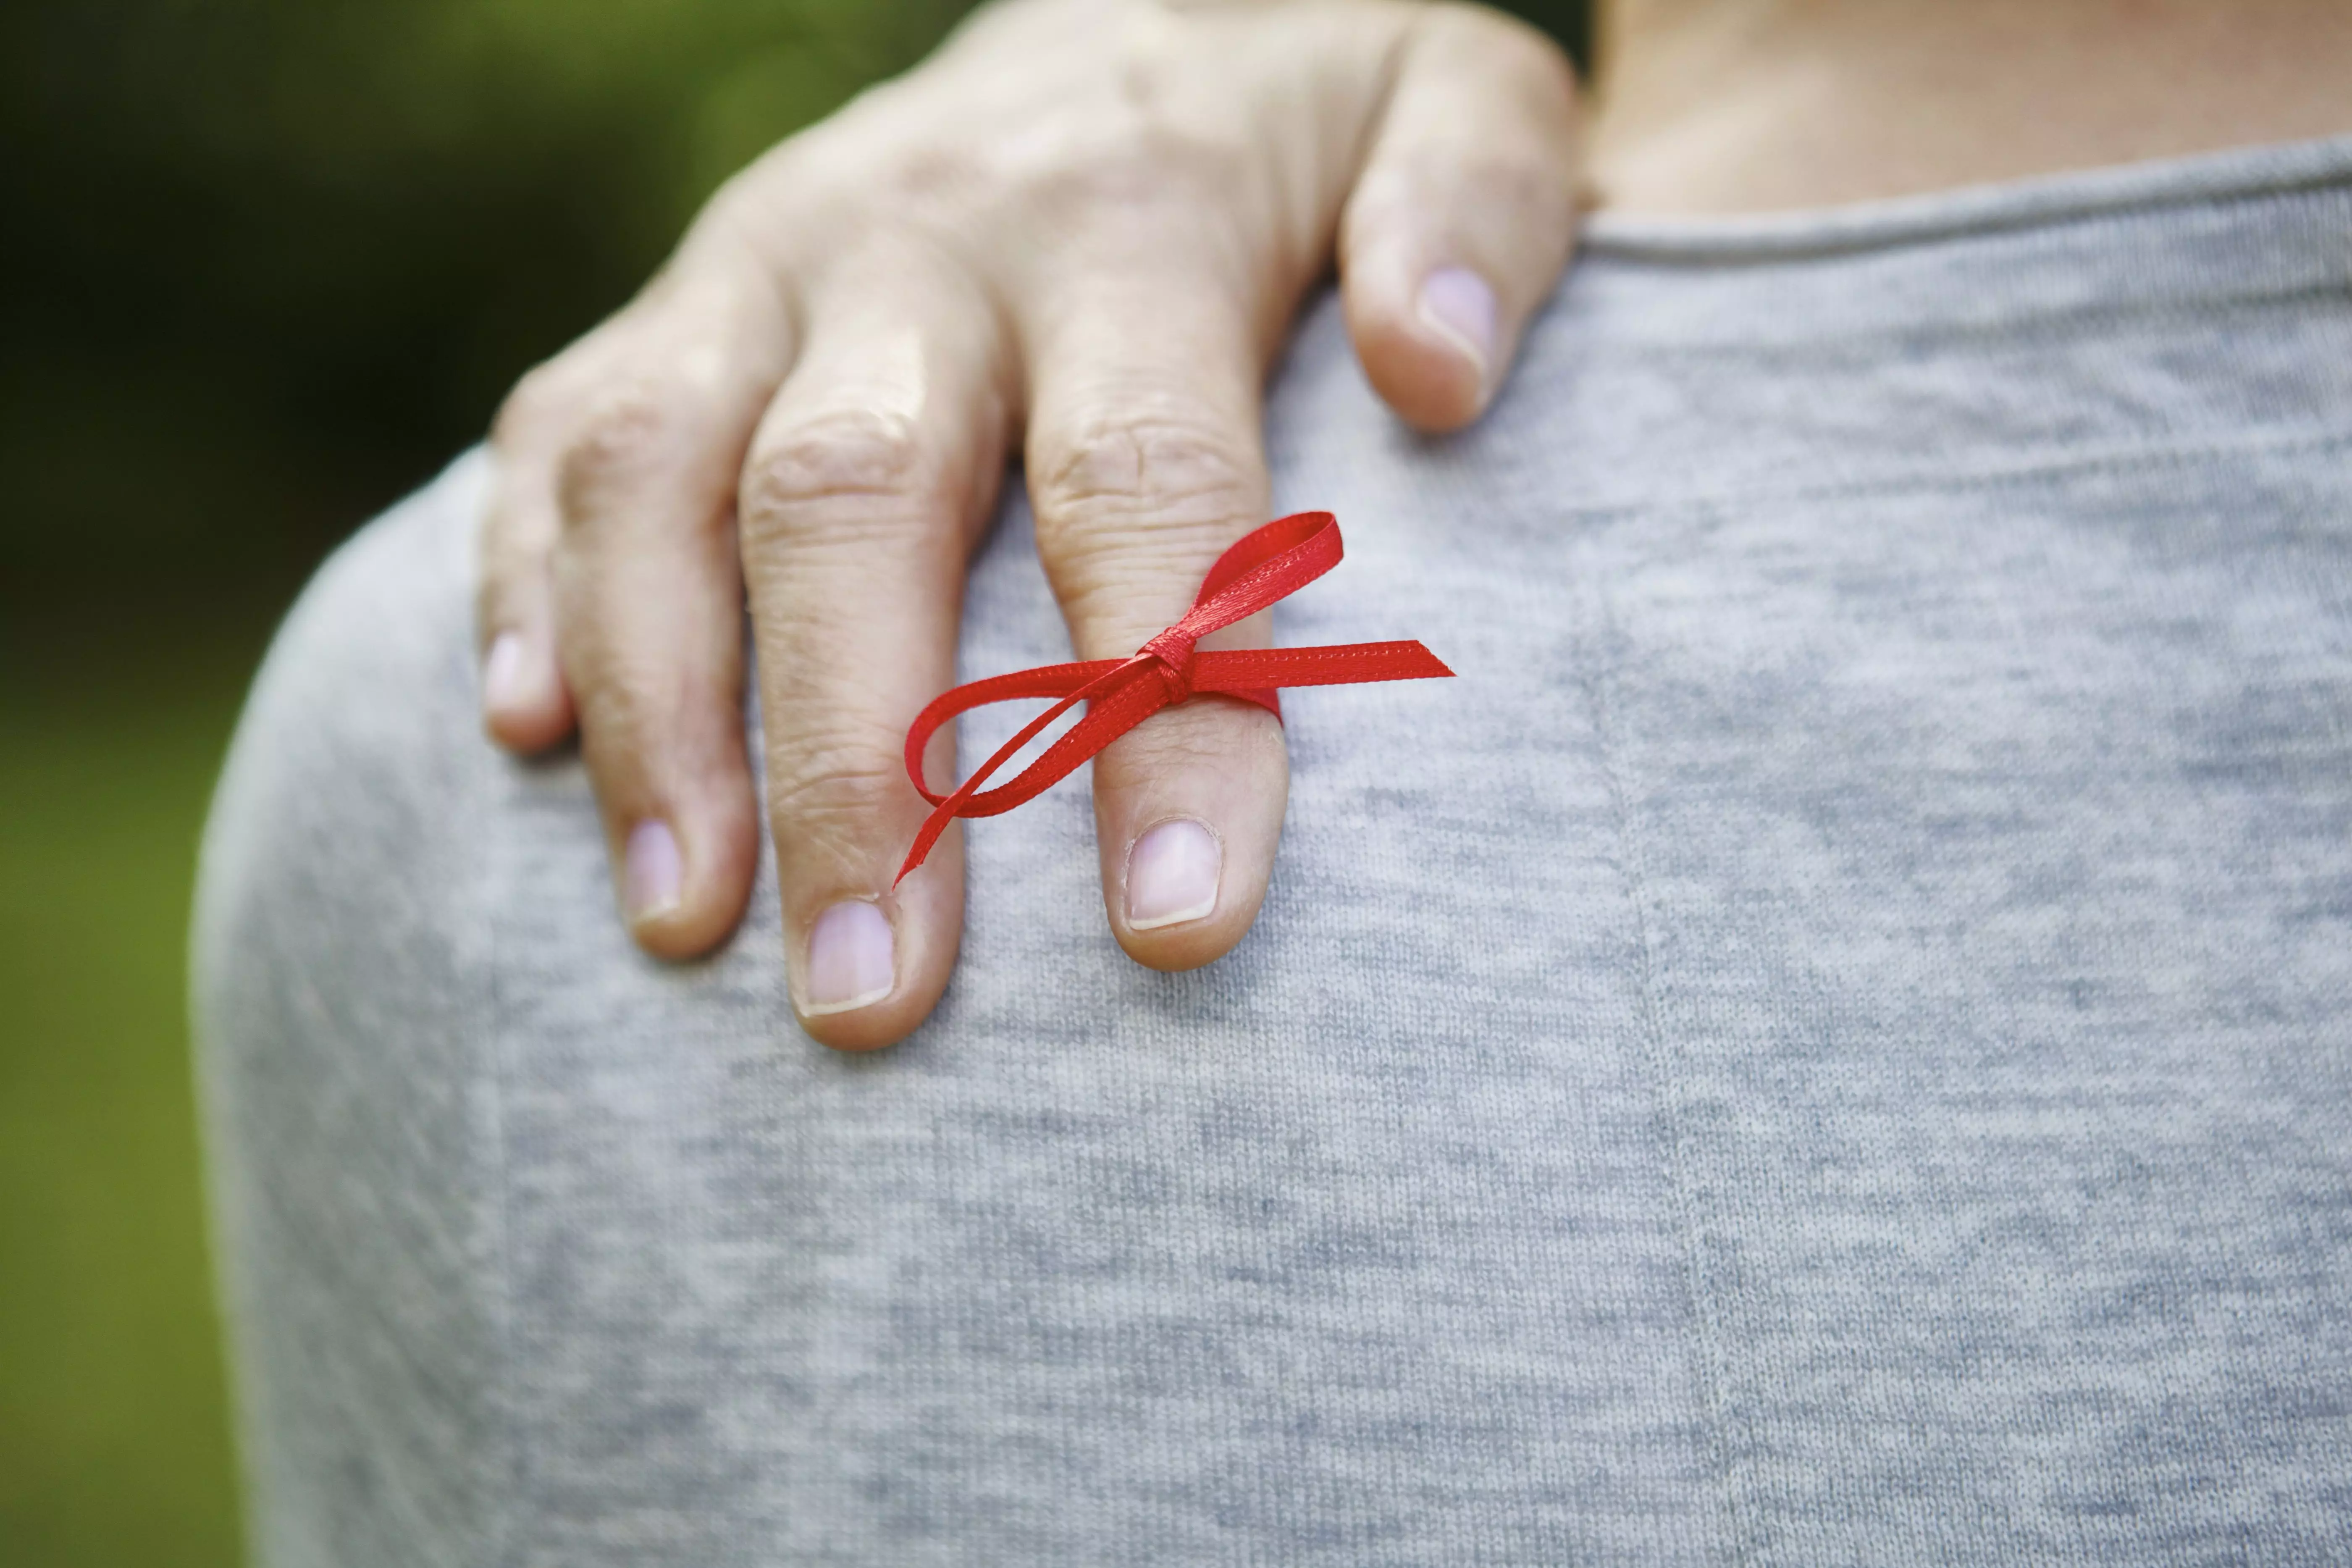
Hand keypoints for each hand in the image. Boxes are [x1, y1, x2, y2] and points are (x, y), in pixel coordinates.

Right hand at [476, 0, 1579, 1048]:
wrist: (1121, 15)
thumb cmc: (1298, 120)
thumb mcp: (1442, 95)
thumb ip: (1478, 206)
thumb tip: (1440, 372)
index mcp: (1126, 215)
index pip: (1141, 486)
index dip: (1159, 715)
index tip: (1176, 929)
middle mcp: (921, 236)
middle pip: (851, 506)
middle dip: (856, 770)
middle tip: (870, 1006)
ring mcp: (765, 261)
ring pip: (656, 479)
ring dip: (661, 714)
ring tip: (683, 931)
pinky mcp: (679, 300)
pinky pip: (559, 433)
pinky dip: (525, 586)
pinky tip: (528, 746)